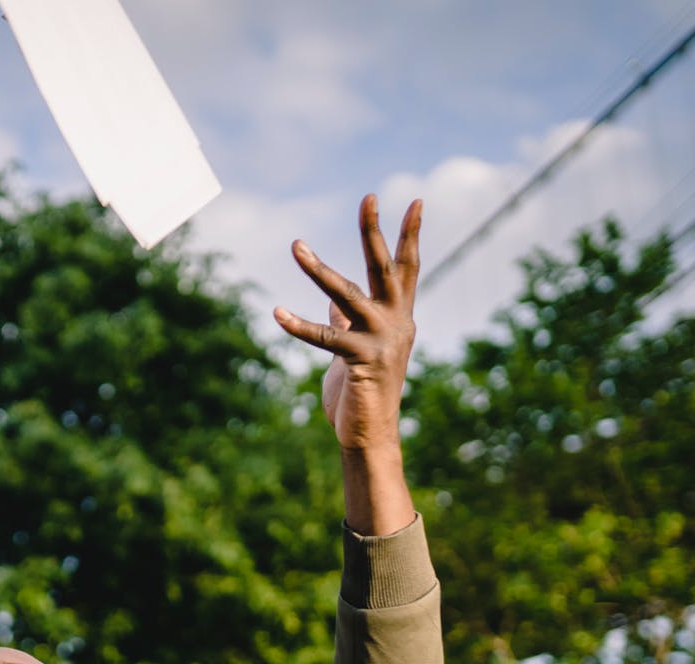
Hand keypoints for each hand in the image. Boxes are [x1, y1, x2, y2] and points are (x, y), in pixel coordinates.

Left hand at [274, 195, 420, 451]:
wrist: (370, 435)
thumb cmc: (362, 392)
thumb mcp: (356, 349)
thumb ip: (348, 321)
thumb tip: (334, 301)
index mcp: (398, 316)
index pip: (406, 267)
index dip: (410, 234)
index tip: (416, 202)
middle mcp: (396, 323)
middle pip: (384, 267)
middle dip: (374, 231)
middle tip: (369, 196)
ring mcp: (381, 341)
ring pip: (346, 295)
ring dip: (318, 270)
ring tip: (296, 246)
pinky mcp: (360, 361)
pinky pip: (324, 337)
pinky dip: (299, 325)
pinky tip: (278, 312)